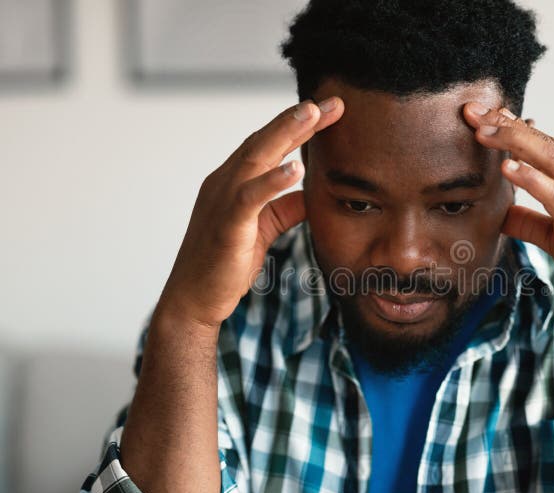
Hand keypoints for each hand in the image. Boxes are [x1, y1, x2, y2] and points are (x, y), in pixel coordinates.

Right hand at [157, 98, 344, 327]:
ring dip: (285, 133)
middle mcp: (224, 182)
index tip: (328, 110)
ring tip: (312, 113)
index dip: (298, 126)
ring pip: (255, 157)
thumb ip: (284, 208)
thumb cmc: (224, 265)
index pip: (269, 145)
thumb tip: (311, 194)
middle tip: (331, 102)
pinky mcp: (227, 225)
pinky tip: (296, 168)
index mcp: (233, 182)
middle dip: (298, 119)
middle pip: (264, 141)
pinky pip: (250, 197)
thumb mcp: (263, 230)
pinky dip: (272, 180)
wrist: (194, 300)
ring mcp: (222, 201)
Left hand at [463, 103, 553, 329]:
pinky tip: (506, 168)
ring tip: (483, 131)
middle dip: (509, 125)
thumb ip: (531, 221)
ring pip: (551, 158)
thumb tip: (501, 213)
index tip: (491, 115)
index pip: (551, 144)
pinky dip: (529, 177)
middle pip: (547, 143)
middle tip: (476, 112)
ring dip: (514, 142)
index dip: (519, 128)